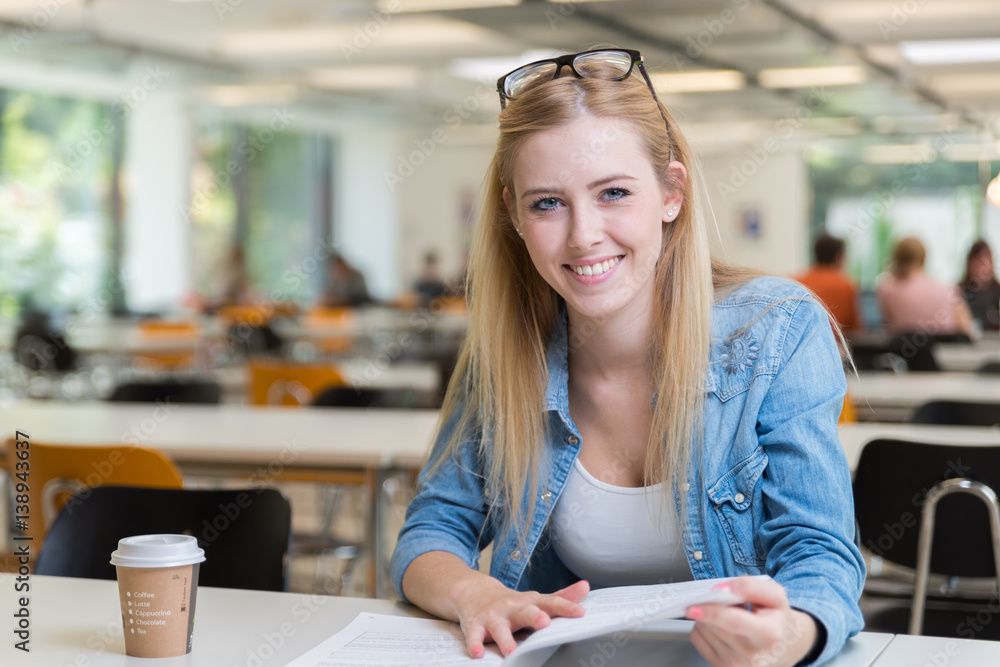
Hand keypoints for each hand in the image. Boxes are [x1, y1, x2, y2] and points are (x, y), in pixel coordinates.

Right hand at [452, 578, 589, 657]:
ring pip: (500, 629)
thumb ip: (560, 598)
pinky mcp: (476, 625)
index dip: (566, 607)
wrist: (475, 592)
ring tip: (512, 652)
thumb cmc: (513, 603)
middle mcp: (513, 608)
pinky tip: (477, 653)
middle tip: (545, 623)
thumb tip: (585, 587)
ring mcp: (494, 617)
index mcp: (530, 603)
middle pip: (525, 612)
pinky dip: (474, 644)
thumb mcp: (536, 600)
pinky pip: (474, 636)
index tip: (580, 612)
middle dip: (535, 617)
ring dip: (506, 640)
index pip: (551, 603)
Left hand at [685, 577, 817, 666]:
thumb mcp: (776, 597)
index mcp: (768, 634)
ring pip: (704, 629)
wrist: (783, 647)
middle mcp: (752, 655)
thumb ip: (752, 587)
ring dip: (708, 617)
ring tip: (728, 617)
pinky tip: (720, 629)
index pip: (734, 622)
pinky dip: (704, 629)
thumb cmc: (777, 620)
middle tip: (726, 602)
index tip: (693, 607)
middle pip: (714, 624)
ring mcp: (735, 665)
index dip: (711, 612)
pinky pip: (698, 640)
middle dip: (712, 606)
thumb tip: (725, 588)